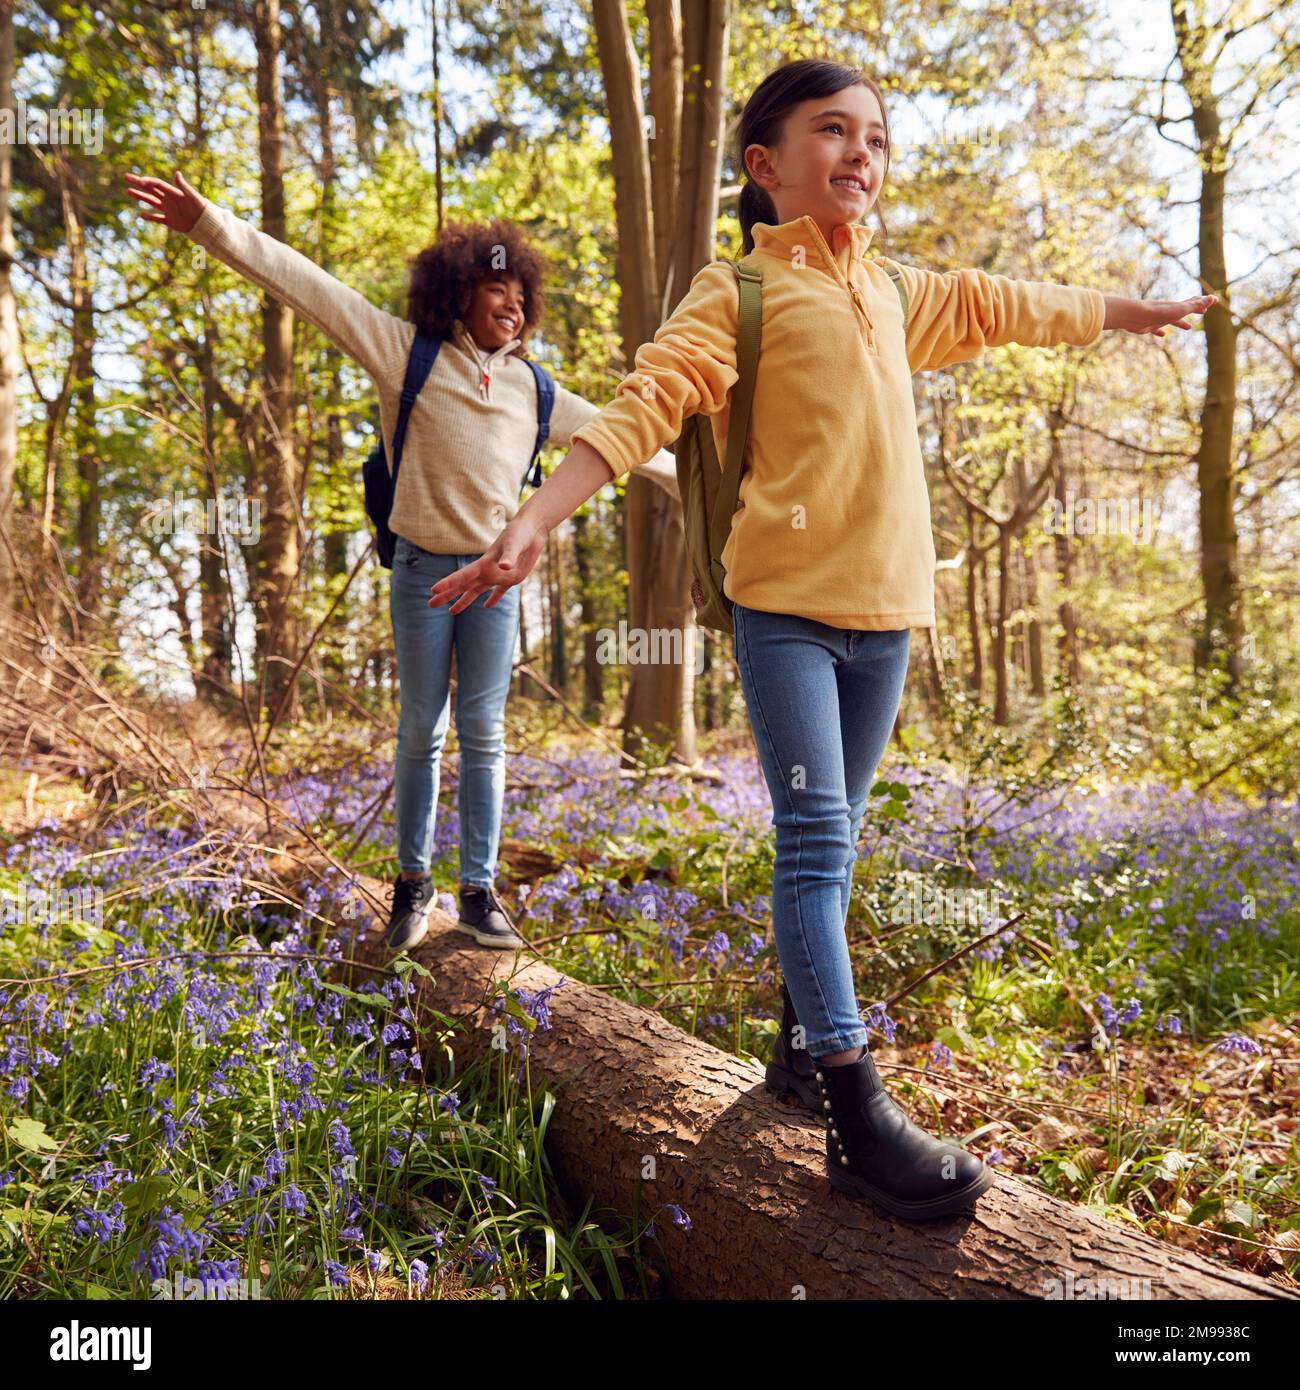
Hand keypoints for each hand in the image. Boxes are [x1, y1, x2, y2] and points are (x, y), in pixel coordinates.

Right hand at [124, 170, 205, 233]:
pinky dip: (150, 217)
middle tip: (126, 177)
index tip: (139, 180)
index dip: (148, 181)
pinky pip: (158, 218)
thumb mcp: (192, 195)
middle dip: (138, 183)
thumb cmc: (201, 207)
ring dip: (140, 197)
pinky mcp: (170, 221)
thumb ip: (183, 186)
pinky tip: (141, 214)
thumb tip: (177, 173)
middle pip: (150, 190)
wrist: (206, 222)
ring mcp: (168, 210)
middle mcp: (169, 200)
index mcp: (173, 192)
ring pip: (151, 202)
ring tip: (128, 191)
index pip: (157, 184)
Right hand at [428, 517, 546, 614]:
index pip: (463, 576)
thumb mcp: (514, 544)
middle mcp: (488, 571)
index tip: (433, 591)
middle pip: (464, 586)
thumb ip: (508, 556)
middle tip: (430, 604)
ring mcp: (499, 574)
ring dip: (464, 600)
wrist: (532, 529)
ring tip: (451, 611)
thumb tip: (504, 566)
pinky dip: (493, 598)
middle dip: (447, 595)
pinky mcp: (512, 577)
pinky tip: (487, 606)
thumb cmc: (520, 533)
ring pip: (477, 590)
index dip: (448, 584)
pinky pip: (499, 591)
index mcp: (485, 564)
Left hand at [1105, 292, 1218, 336]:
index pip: (1193, 303)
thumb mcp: (1181, 310)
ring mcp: (1158, 318)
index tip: (1213, 301)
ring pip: (1172, 320)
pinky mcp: (1147, 326)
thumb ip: (1196, 305)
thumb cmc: (1159, 313)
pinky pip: (1156, 329)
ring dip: (1181, 322)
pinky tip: (1162, 335)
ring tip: (1189, 327)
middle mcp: (1168, 311)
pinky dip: (1161, 331)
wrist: (1135, 316)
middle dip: (1194, 311)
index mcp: (1176, 307)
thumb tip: (1213, 298)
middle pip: (1184, 310)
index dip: (1203, 303)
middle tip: (1203, 313)